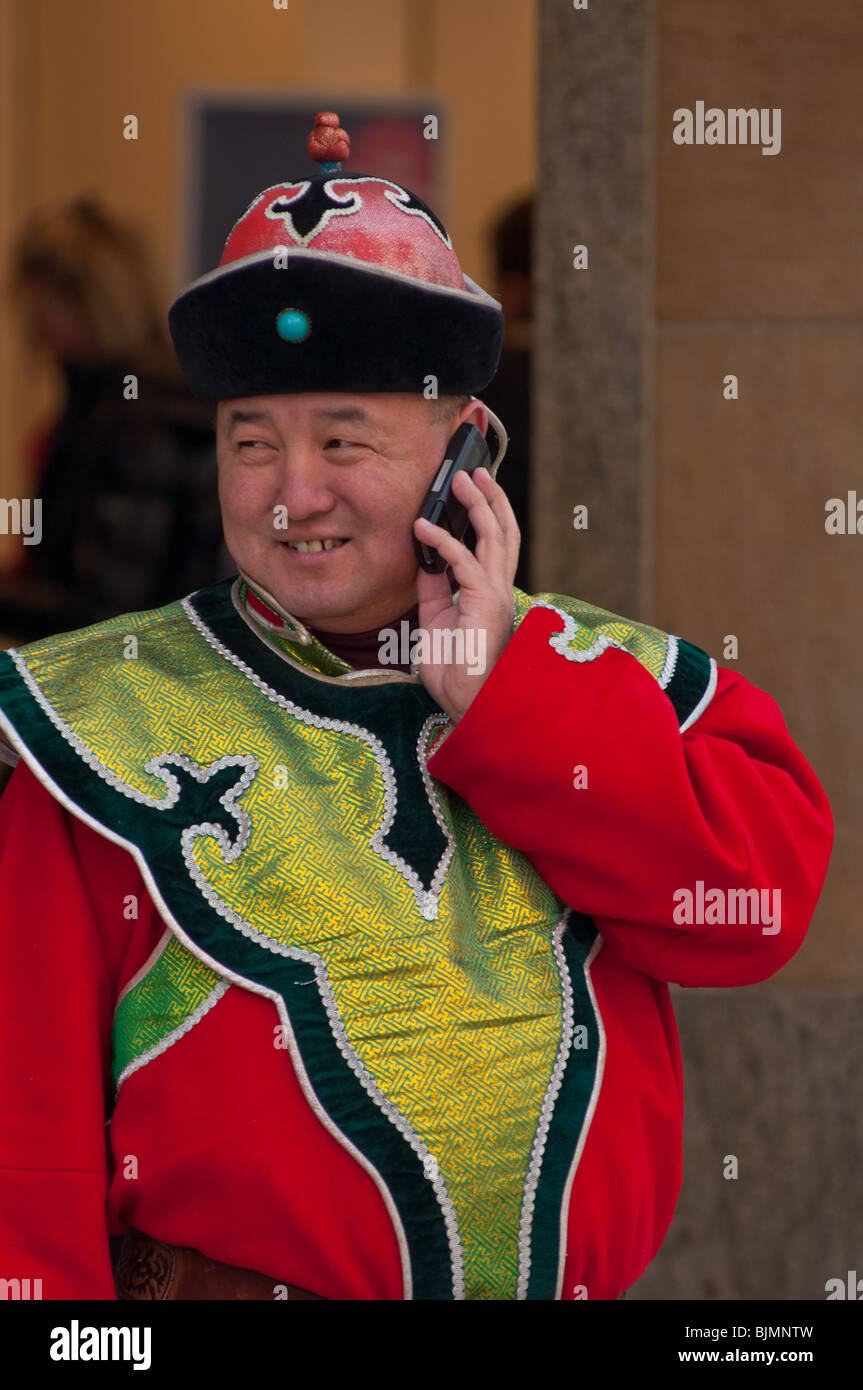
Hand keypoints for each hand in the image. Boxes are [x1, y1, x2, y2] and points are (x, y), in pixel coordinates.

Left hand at [411, 466, 519, 721]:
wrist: (465, 706)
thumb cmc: (454, 672)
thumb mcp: (435, 622)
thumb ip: (433, 589)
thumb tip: (425, 558)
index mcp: (491, 594)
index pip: (494, 545)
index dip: (486, 514)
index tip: (471, 489)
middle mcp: (500, 590)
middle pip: (503, 532)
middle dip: (490, 498)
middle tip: (473, 471)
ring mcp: (496, 595)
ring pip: (494, 537)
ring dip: (477, 504)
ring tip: (460, 479)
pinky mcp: (485, 604)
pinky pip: (464, 563)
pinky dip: (444, 541)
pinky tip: (423, 527)